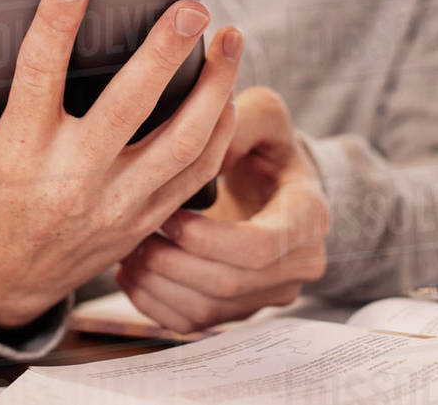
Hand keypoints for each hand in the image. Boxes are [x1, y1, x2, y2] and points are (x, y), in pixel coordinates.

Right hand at [0, 0, 243, 327]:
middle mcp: (72, 178)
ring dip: (213, 88)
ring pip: (182, 142)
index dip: (56, 20)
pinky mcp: (144, 218)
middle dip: (164, 51)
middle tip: (192, 4)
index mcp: (17, 151)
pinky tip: (227, 91)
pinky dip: (219, 131)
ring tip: (229, 38)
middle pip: (129, 106)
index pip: (38, 75)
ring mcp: (116, 203)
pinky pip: (196, 174)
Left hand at [116, 87, 329, 333]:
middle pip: (227, 283)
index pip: (257, 247)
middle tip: (134, 232)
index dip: (205, 237)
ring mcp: (270, 294)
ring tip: (128, 250)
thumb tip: (206, 157)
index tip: (168, 213)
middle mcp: (298, 264)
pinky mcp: (242, 311)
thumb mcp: (260, 114)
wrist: (274, 183)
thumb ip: (238, 123)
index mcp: (308, 216)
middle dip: (171, 262)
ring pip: (208, 309)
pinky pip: (194, 324)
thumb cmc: (263, 144)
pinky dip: (154, 304)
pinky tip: (132, 274)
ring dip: (157, 284)